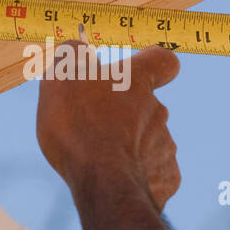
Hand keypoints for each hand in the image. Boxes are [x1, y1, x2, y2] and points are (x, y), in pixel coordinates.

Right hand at [36, 42, 181, 210]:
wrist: (102, 183)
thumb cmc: (80, 125)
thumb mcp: (62, 77)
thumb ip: (72, 54)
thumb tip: (78, 46)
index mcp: (138, 82)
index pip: (163, 61)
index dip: (153, 63)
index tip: (139, 69)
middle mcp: (159, 111)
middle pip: (148, 106)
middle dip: (126, 115)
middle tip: (94, 127)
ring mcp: (165, 146)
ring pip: (149, 140)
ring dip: (129, 146)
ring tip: (99, 158)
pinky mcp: (166, 178)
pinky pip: (152, 171)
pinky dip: (136, 174)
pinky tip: (114, 179)